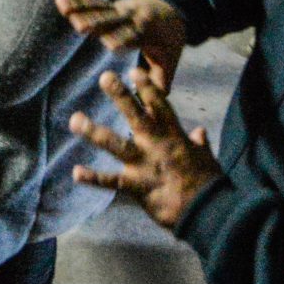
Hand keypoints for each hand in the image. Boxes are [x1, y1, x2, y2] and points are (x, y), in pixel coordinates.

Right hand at [56, 0, 186, 89]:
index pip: (133, 37)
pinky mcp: (111, 6)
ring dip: (79, 7)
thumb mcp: (170, 59)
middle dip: (96, 23)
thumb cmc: (169, 40)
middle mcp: (131, 18)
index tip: (110, 45)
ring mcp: (119, 10)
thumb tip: (154, 103)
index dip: (123, 40)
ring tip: (62, 6)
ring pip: (98, 9)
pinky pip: (92, 1)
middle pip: (111, 21)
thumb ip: (161, 80)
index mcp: (146, 32)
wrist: (173, 8)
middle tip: (79, 26)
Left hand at [70, 69, 221, 230]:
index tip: (134, 71)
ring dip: (94, 132)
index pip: (160, 105)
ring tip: (75, 120)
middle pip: (136, 116)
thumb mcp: (206, 157)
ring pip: (116, 145)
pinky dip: (93, 177)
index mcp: (174, 136)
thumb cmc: (208, 183)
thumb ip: (199, 142)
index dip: (148, 87)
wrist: (208, 211)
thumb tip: (199, 131)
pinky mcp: (137, 187)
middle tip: (105, 77)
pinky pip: (111, 181)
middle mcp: (157, 145)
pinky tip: (76, 172)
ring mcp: (145, 165)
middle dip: (120, 96)